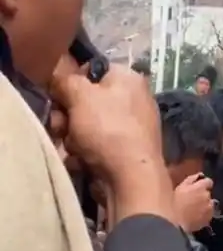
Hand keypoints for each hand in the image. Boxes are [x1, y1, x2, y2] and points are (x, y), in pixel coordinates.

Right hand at [50, 58, 169, 210]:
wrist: (132, 179)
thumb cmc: (107, 128)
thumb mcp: (79, 94)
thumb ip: (65, 81)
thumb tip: (60, 80)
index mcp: (129, 79)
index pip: (93, 71)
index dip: (72, 84)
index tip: (58, 98)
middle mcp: (136, 101)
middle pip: (88, 103)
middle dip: (68, 116)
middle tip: (60, 127)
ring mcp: (135, 130)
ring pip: (90, 128)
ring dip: (74, 138)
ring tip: (74, 149)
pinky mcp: (130, 154)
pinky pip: (100, 148)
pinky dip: (87, 155)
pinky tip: (82, 162)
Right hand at [174, 173, 214, 232]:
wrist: (177, 221)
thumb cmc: (176, 202)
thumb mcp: (181, 187)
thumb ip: (192, 179)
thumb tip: (201, 175)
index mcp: (200, 187)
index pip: (209, 182)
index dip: (204, 184)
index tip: (199, 188)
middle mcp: (207, 196)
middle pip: (208, 193)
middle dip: (203, 194)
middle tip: (194, 200)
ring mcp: (209, 207)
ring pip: (210, 203)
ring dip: (205, 204)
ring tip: (195, 208)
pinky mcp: (210, 216)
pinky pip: (210, 212)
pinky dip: (206, 212)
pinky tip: (198, 215)